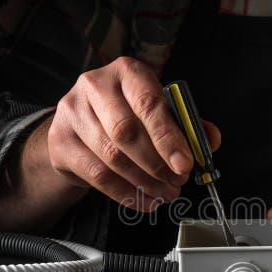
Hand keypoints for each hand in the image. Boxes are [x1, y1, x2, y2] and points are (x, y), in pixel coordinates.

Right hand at [48, 56, 219, 210]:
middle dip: (157, 163)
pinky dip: (126, 193)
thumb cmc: (125, 113)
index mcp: (127, 72)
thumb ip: (185, 124)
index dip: (168, 137)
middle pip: (126, 131)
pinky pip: (97, 175)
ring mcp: (73, 112)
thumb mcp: (157, 111)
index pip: (148, 103)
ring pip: (113, 156)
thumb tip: (210, 139)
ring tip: (165, 192)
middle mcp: (95, 85)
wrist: (79, 126)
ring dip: (145, 182)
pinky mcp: (61, 140)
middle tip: (177, 182)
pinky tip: (144, 199)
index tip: (184, 163)